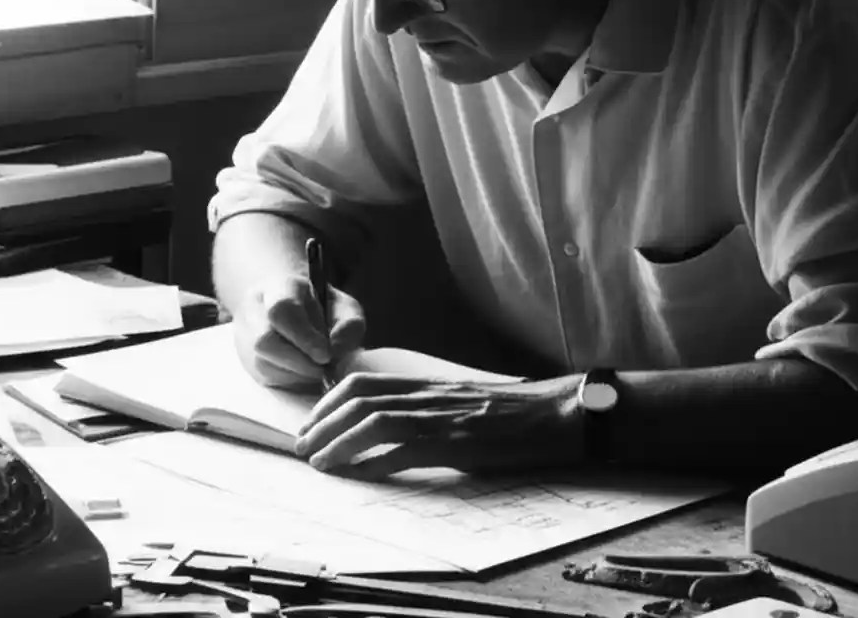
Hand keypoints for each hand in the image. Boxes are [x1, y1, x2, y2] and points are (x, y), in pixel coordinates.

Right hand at [232, 273, 365, 390]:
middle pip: (263, 340)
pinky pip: (263, 377)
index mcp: (280, 286)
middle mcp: (254, 308)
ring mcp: (244, 334)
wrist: (293, 307)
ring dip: (296, 374)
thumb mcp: (344, 307)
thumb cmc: (323, 308)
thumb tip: (334, 352)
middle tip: (323, 369)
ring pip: (261, 363)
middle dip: (299, 362)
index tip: (326, 355)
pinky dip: (289, 381)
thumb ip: (348, 326)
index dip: (304, 337)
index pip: (282, 310)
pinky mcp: (245, 358)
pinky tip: (303, 373)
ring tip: (316, 370)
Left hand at [293, 368, 585, 477]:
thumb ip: (423, 405)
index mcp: (423, 384)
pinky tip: (358, 475)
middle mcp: (425, 395)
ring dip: (339, 443)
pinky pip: (405, 450)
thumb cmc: (509, 411)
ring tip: (320, 462)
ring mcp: (440, 417)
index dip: (328, 403)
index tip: (311, 423)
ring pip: (374, 422)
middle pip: (358, 401)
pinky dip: (375, 463)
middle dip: (322, 425)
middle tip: (303, 447)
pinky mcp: (456, 442)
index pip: (361, 383)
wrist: (554, 413)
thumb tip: (388, 424)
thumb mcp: (457, 399)